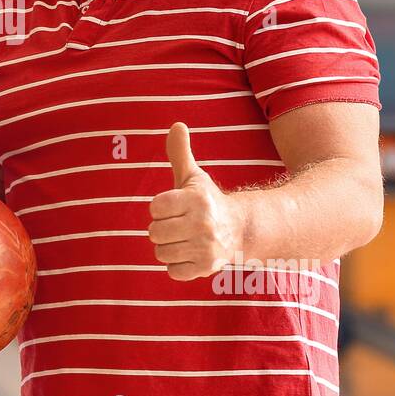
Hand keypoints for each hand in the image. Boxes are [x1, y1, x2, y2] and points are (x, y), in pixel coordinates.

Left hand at [147, 123, 242, 281]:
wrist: (240, 230)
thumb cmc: (206, 201)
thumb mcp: (193, 176)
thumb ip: (179, 153)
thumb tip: (177, 124)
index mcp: (196, 199)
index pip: (155, 207)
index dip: (160, 208)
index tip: (173, 207)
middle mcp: (203, 223)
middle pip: (154, 232)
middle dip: (162, 229)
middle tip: (177, 225)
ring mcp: (206, 247)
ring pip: (161, 253)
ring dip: (168, 248)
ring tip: (183, 239)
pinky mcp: (207, 268)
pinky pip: (173, 271)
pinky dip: (177, 265)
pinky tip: (189, 253)